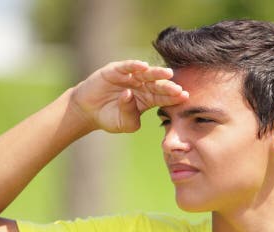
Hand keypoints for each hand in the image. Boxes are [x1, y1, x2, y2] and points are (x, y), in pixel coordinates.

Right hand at [70, 60, 188, 133]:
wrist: (88, 111)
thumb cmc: (108, 118)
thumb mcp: (122, 124)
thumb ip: (130, 115)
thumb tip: (129, 95)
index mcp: (147, 100)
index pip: (162, 98)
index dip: (173, 97)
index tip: (184, 97)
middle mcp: (141, 86)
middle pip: (157, 85)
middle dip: (168, 86)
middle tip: (179, 88)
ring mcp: (129, 77)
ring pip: (146, 74)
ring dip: (157, 73)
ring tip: (167, 73)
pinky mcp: (116, 70)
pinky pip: (127, 66)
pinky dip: (135, 65)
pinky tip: (143, 66)